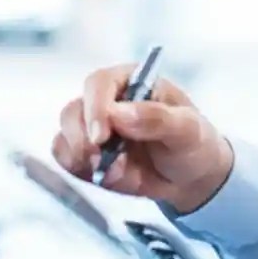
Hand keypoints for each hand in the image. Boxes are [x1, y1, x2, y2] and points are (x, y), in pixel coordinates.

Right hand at [50, 64, 233, 213]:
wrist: (192, 177)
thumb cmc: (193, 142)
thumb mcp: (187, 129)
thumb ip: (157, 118)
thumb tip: (119, 113)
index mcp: (131, 80)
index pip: (98, 84)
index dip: (95, 108)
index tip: (101, 136)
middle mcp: (106, 101)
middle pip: (72, 112)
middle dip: (82, 140)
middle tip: (103, 161)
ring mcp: (92, 129)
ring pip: (64, 138)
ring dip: (83, 160)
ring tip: (117, 173)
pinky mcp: (87, 156)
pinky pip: (68, 162)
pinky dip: (84, 172)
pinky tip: (112, 177)